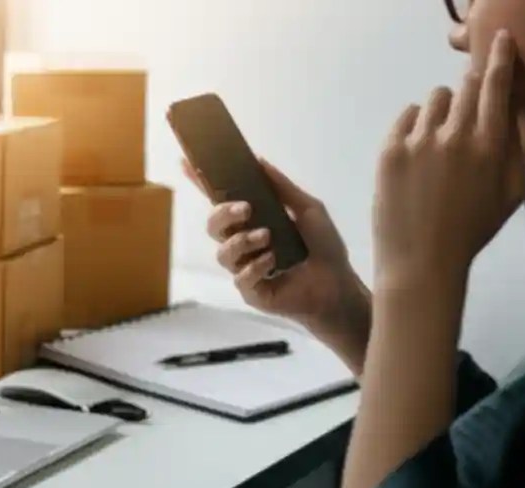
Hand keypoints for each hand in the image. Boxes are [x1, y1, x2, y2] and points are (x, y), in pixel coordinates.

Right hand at [184, 158, 371, 374]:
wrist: (338, 284)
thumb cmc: (324, 247)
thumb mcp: (308, 209)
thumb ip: (282, 188)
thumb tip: (259, 160)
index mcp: (253, 221)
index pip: (220, 200)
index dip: (200, 183)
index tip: (185, 162)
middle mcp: (243, 242)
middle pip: (213, 225)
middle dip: (223, 214)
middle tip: (246, 209)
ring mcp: (243, 268)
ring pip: (222, 252)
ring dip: (242, 241)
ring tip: (267, 237)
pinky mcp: (250, 291)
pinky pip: (240, 277)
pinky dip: (256, 266)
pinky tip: (273, 263)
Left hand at [373, 30, 524, 290]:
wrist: (422, 262)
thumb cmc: (471, 231)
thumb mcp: (510, 193)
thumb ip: (512, 146)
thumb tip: (506, 108)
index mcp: (490, 146)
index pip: (497, 86)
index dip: (500, 59)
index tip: (500, 42)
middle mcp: (455, 136)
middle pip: (465, 86)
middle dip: (470, 93)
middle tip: (466, 118)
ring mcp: (419, 141)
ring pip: (435, 99)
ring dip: (442, 111)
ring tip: (440, 145)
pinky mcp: (390, 150)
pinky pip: (407, 116)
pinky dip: (415, 125)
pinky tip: (419, 151)